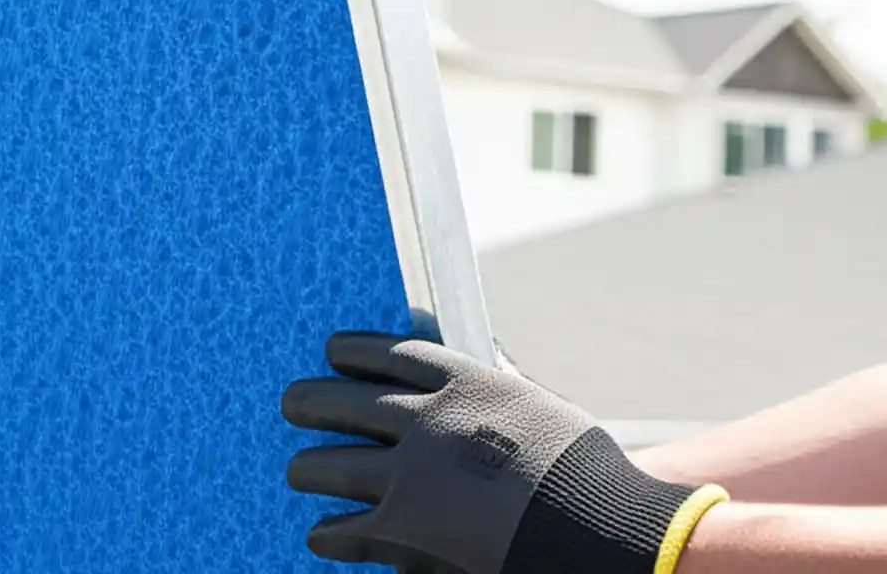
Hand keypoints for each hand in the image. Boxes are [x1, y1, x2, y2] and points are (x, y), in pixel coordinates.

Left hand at [282, 332, 726, 573]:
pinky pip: (339, 528)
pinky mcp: (398, 528)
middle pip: (339, 400)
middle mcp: (423, 417)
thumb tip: (485, 360)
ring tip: (301, 470)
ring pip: (324, 465)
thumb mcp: (543, 407)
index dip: (351, 352)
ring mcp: (405, 473)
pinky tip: (324, 534)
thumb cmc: (579, 469)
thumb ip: (502, 384)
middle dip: (309, 401)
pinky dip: (329, 533)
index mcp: (461, 380)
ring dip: (309, 468)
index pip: (385, 354)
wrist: (592, 530)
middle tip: (293, 403)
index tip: (333, 352)